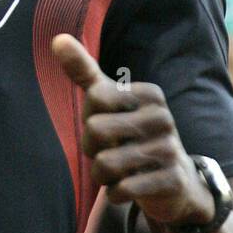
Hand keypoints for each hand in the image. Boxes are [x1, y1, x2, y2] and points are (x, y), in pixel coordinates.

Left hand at [52, 34, 214, 227]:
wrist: (175, 184)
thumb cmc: (132, 137)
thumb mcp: (110, 102)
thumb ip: (85, 72)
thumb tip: (57, 38)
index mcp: (148, 94)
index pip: (94, 98)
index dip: (90, 119)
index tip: (108, 126)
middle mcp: (163, 117)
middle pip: (95, 130)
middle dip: (93, 150)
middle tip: (111, 153)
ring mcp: (170, 149)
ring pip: (105, 164)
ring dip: (102, 176)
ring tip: (120, 172)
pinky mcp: (171, 180)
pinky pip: (122, 189)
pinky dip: (116, 194)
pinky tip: (129, 189)